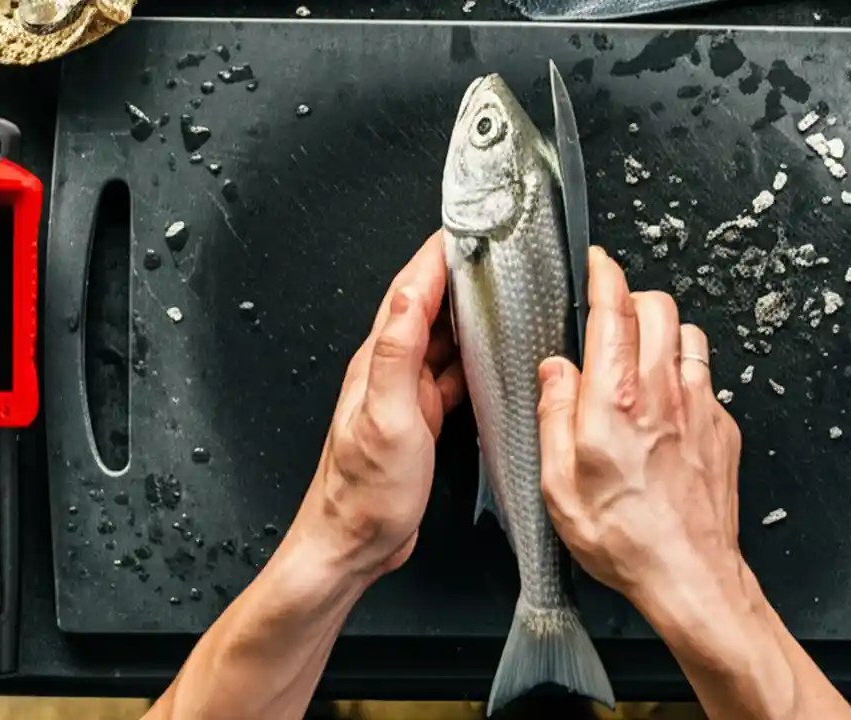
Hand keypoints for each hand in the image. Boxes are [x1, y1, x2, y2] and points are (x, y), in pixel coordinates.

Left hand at [294, 231, 464, 577]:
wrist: (352, 547)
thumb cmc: (363, 494)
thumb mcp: (386, 418)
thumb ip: (396, 353)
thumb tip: (408, 294)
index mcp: (379, 362)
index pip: (409, 291)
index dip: (436, 255)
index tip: (463, 227)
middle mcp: (389, 373)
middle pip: (425, 307)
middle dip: (456, 274)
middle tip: (491, 250)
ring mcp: (403, 396)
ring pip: (439, 340)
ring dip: (466, 314)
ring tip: (498, 293)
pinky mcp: (418, 421)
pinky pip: (449, 376)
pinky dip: (470, 360)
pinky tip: (490, 361)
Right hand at [536, 246, 749, 608]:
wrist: (690, 575)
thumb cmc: (625, 538)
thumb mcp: (558, 483)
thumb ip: (553, 416)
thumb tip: (555, 372)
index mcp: (616, 400)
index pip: (615, 310)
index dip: (605, 274)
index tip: (597, 263)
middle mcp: (663, 392)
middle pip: (660, 306)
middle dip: (635, 297)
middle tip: (614, 312)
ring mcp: (700, 406)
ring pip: (690, 334)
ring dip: (664, 331)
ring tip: (642, 353)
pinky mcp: (723, 428)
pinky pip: (707, 376)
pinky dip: (686, 372)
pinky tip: (669, 401)